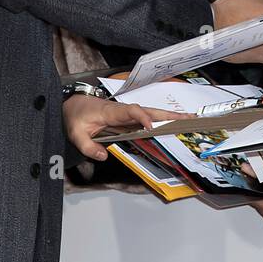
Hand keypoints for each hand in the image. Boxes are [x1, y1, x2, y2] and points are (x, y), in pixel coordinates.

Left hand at [63, 93, 193, 160]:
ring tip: (189, 119)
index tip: (150, 127)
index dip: (142, 118)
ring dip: (170, 116)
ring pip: (151, 113)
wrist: (73, 105)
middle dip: (167, 114)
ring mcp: (127, 114)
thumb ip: (88, 146)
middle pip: (149, 110)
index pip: (130, 111)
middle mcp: (123, 110)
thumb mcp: (76, 134)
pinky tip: (173, 124)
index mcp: (111, 111)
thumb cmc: (75, 117)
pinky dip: (162, 120)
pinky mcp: (129, 118)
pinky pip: (147, 118)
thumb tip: (103, 156)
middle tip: (187, 118)